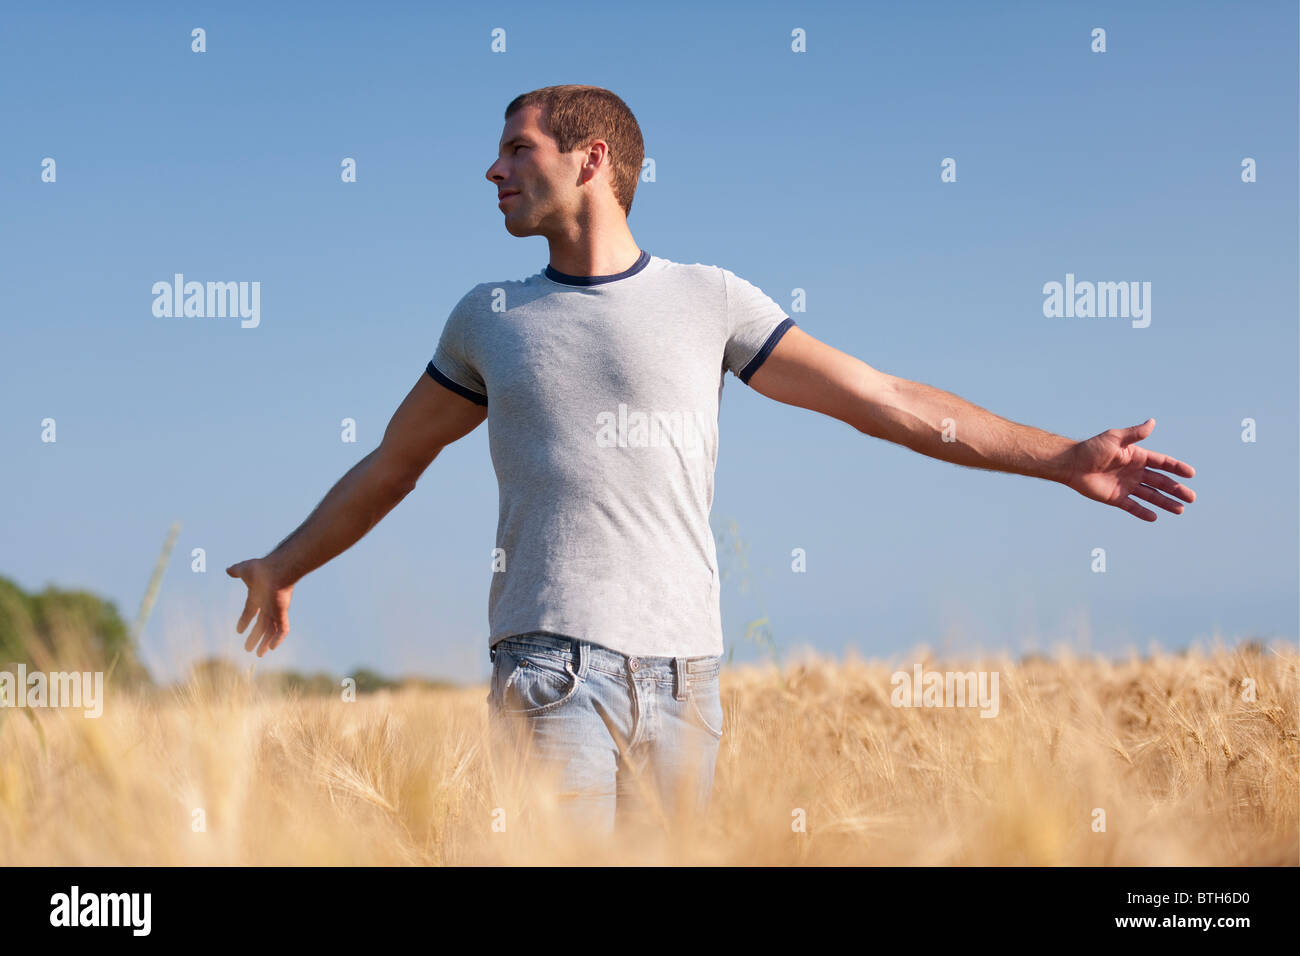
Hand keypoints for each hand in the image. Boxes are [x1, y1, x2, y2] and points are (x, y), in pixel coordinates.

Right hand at [226, 557, 295, 656]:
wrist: (278, 568)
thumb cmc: (261, 568)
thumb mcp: (245, 569)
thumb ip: (237, 571)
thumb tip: (228, 570)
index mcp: (257, 597)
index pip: (250, 612)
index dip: (244, 621)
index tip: (239, 630)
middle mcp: (267, 605)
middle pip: (261, 625)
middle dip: (255, 637)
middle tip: (248, 649)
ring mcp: (276, 609)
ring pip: (271, 630)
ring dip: (265, 642)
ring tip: (259, 654)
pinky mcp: (283, 612)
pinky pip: (282, 628)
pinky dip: (278, 638)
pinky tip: (272, 647)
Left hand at [1066, 418, 1195, 520]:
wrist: (1071, 464)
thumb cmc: (1092, 449)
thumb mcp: (1115, 438)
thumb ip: (1135, 434)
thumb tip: (1152, 422)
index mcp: (1136, 457)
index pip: (1162, 463)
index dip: (1176, 468)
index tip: (1191, 474)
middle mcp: (1134, 472)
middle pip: (1160, 482)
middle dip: (1176, 490)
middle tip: (1191, 498)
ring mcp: (1126, 486)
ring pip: (1150, 495)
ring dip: (1165, 502)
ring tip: (1180, 510)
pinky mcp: (1115, 498)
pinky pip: (1132, 506)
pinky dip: (1143, 512)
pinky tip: (1155, 517)